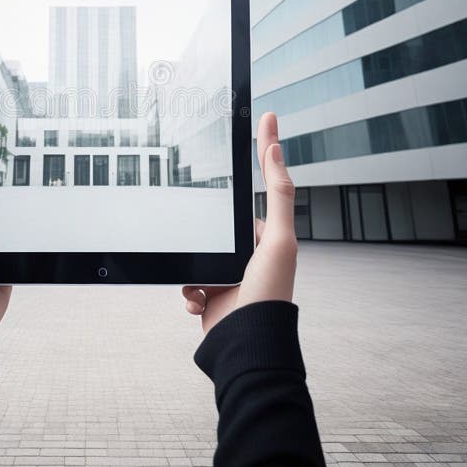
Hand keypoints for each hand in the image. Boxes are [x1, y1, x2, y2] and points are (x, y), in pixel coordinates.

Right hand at [182, 112, 296, 333]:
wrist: (247, 346)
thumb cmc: (269, 293)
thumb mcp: (279, 238)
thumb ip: (278, 193)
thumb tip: (276, 147)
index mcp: (268, 237)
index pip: (260, 188)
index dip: (259, 154)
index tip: (257, 120)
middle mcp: (248, 253)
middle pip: (216, 221)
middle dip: (204, 233)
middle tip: (203, 241)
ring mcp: (227, 274)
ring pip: (196, 249)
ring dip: (193, 266)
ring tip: (205, 284)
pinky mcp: (209, 294)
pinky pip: (187, 278)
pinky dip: (188, 289)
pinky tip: (198, 300)